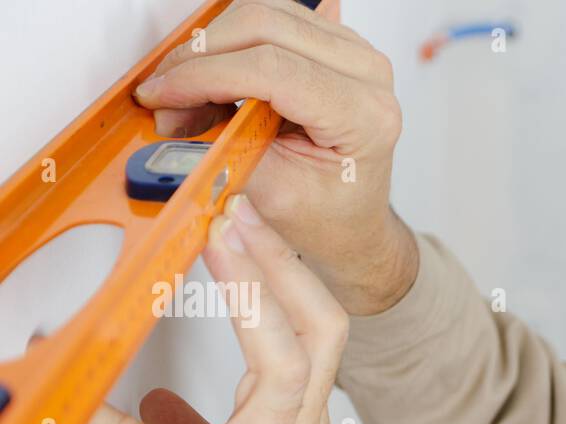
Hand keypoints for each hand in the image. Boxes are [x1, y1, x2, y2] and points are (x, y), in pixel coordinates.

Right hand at [134, 0, 417, 314]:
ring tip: (186, 96)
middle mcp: (368, 75)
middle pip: (263, 25)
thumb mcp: (271, 195)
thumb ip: (225, 150)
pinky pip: (270, 18)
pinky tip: (212, 80)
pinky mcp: (333, 44)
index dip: (205, 75)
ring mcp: (353, 53)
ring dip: (210, 49)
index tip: (160, 94)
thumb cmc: (328, 216)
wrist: (352, 222)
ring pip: (261, 13)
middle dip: (199, 58)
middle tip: (164, 97)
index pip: (272, 69)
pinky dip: (229, 44)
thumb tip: (172, 117)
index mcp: (364, 116)